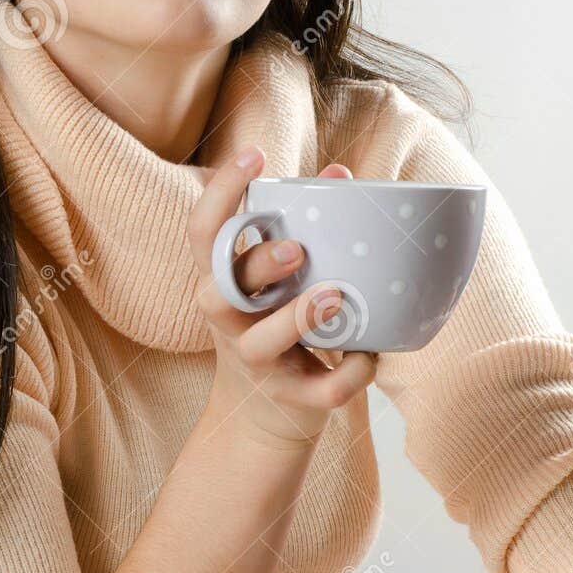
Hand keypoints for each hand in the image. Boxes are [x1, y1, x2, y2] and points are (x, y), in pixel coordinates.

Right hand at [188, 146, 379, 446]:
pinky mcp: (290, 399)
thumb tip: (340, 175)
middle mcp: (228, 322)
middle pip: (217, 292)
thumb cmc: (274, 327)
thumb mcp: (277, 282)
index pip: (202, 233)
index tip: (253, 153)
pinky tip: (369, 356)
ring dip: (295, 319)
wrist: (264, 418)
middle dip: (256, 266)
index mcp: (221, 283)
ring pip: (258, 345)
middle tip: (297, 248)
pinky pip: (319, 390)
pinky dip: (349, 375)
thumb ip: (301, 230)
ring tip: (334, 296)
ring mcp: (255, 364)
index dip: (221, 192)